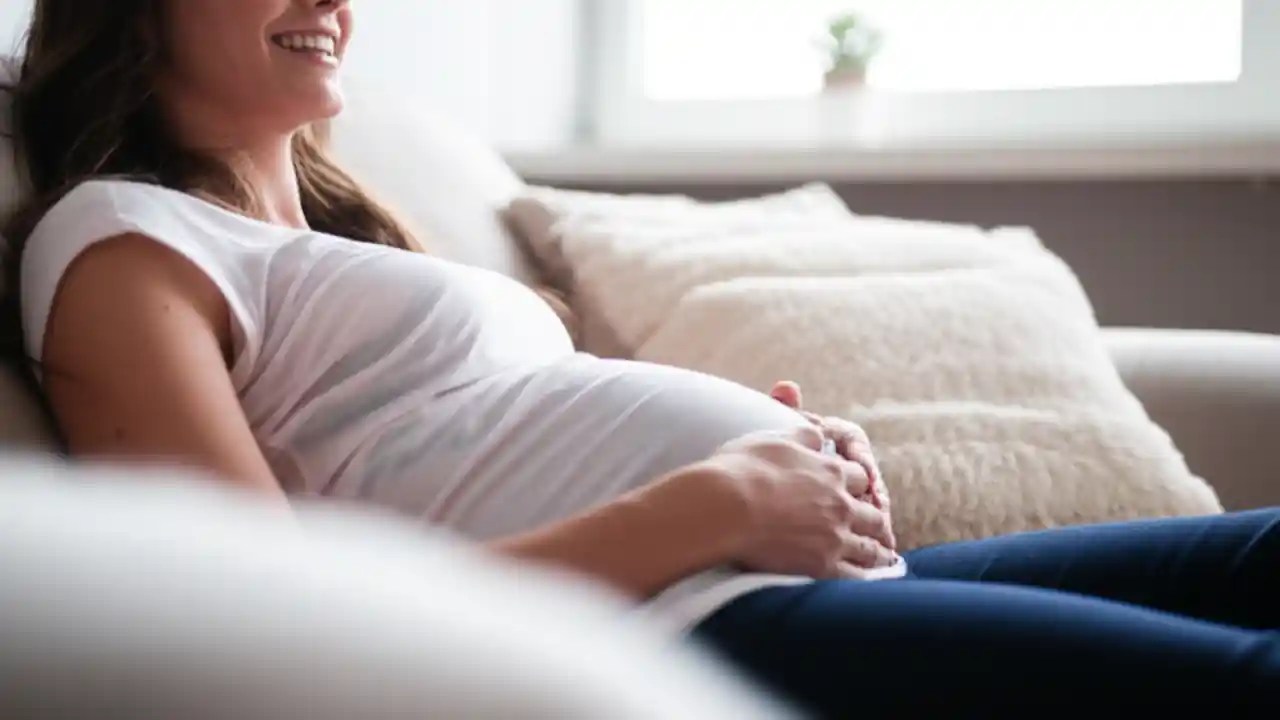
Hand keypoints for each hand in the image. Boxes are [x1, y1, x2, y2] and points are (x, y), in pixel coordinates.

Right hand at [704, 425, 897, 579]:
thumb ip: (802, 435)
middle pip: (872, 514)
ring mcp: (834, 538)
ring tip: (883, 556)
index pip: (859, 476)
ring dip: (878, 551)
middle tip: (879, 527)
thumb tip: (819, 432)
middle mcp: (840, 504)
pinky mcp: (822, 566)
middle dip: (875, 519)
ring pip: (869, 547)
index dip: (857, 482)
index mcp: (831, 472)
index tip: (855, 488)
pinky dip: (865, 577)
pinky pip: (854, 576)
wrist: (725, 508)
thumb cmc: (742, 469)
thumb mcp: (776, 438)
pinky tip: (867, 579)